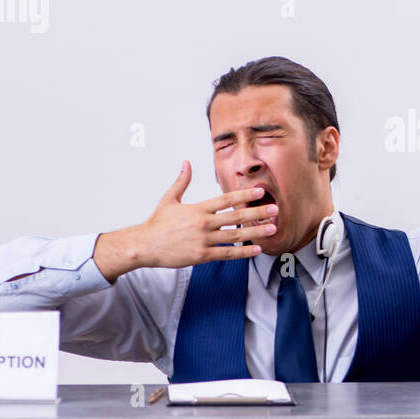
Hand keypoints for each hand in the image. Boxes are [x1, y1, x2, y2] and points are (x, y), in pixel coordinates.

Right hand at [93, 161, 278, 279]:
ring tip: (272, 229)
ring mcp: (203, 240)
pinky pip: (227, 253)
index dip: (244, 194)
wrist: (144, 245)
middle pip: (235, 217)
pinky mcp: (201, 255)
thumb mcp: (169, 199)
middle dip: (257, 213)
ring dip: (256, 232)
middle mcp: (203, 224)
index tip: (260, 191)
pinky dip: (243, 252)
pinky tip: (257, 249)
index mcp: (198, 209)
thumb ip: (182, 181)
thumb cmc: (157, 223)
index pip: (225, 199)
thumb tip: (186, 162)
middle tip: (275, 210)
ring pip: (235, 236)